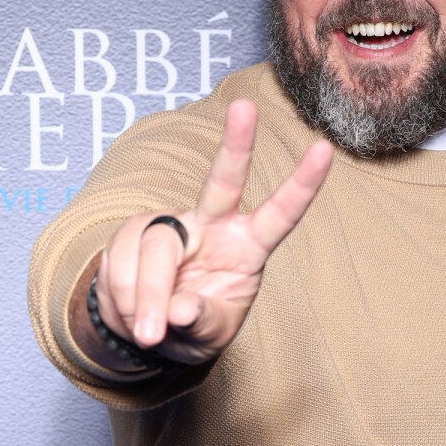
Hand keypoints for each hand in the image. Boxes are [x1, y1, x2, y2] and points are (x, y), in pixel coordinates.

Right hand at [93, 98, 333, 365]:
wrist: (145, 333)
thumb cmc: (193, 328)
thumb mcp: (206, 338)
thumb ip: (199, 323)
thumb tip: (180, 309)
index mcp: (246, 248)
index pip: (279, 216)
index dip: (301, 186)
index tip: (324, 148)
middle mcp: (212, 225)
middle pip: (222, 182)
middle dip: (236, 146)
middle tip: (245, 107)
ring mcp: (171, 226)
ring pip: (157, 250)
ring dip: (146, 300)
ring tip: (148, 333)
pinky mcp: (131, 234)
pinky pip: (120, 265)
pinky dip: (124, 300)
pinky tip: (131, 316)